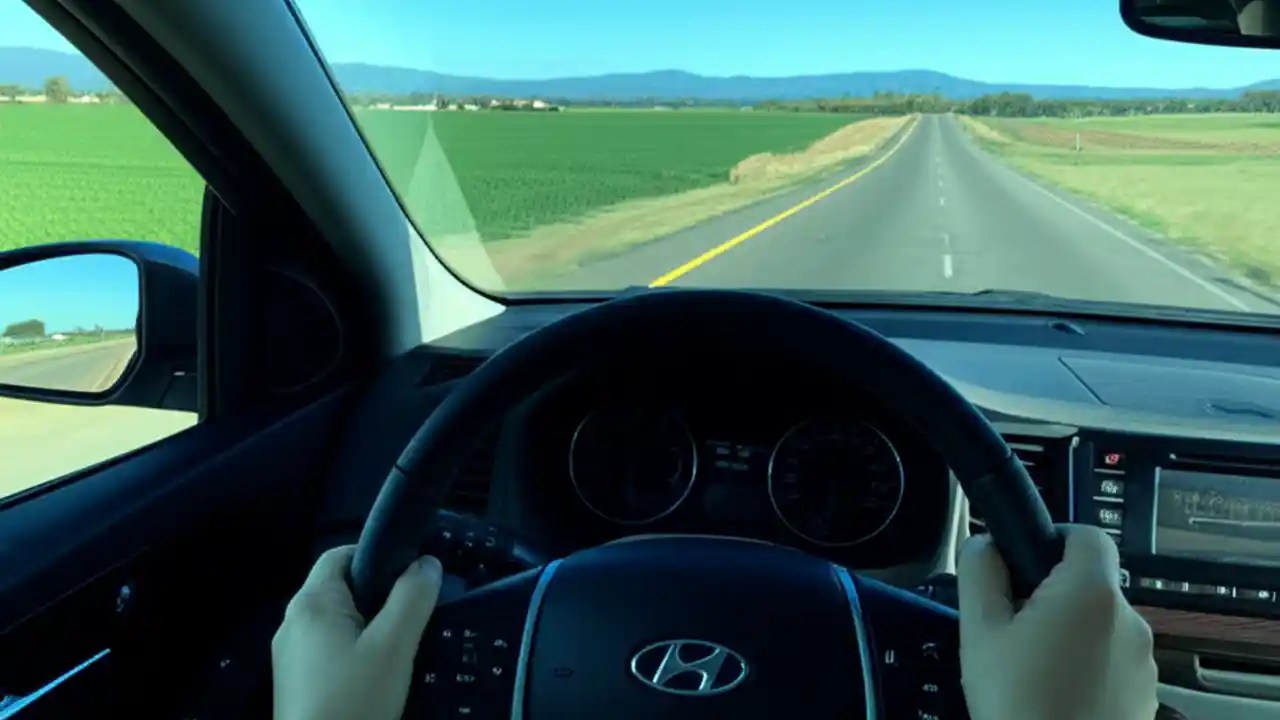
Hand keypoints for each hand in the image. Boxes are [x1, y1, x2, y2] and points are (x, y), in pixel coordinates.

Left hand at [272, 546, 442, 719]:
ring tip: (399, 646)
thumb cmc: (355, 699)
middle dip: (377, 594)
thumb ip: (412, 598)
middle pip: (339, 587)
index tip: (411, 577)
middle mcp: (291, 621)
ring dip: (367, 625)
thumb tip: (426, 563)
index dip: (377, 556)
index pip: (341, 553)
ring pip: (335, 621)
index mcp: (311, 603)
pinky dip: (352, 650)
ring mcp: (289, 654)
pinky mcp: (294, 682)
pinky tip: (375, 673)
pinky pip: (327, 648)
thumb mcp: (394, 647)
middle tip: (412, 615)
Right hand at [958, 525, 1157, 719]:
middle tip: (1012, 625)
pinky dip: (1088, 667)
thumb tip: (984, 544)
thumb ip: (979, 572)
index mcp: (1090, 593)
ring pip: (1101, 626)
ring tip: (1031, 667)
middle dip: (1053, 594)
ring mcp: (1143, 661)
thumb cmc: (1017, 703)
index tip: (1024, 562)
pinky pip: (1113, 663)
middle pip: (1091, 584)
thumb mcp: (979, 630)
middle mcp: (1129, 620)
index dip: (1053, 539)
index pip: (1087, 535)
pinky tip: (1055, 693)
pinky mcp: (1145, 695)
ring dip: (1071, 633)